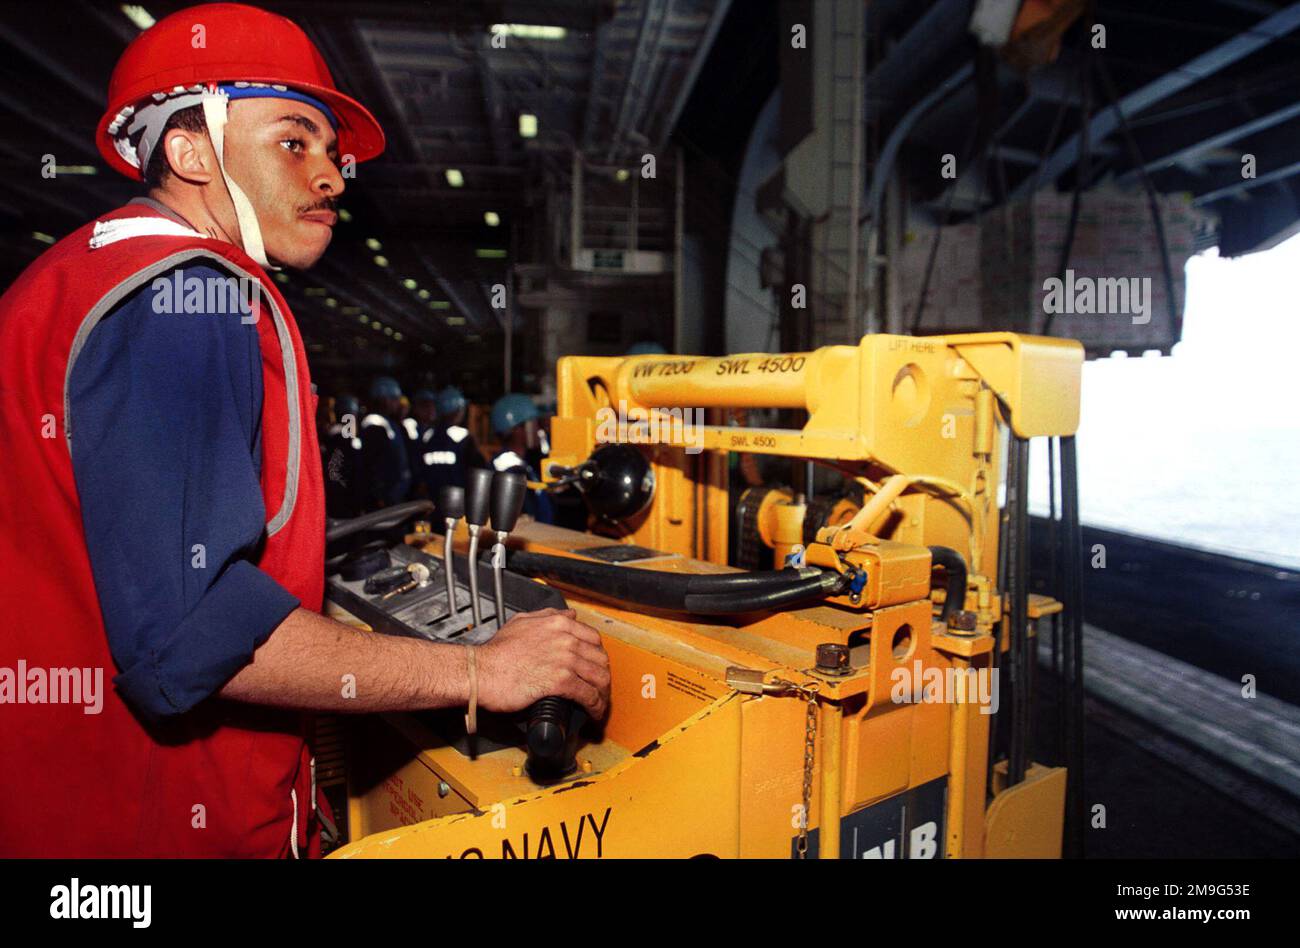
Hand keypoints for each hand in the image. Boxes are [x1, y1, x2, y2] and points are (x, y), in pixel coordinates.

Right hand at [475, 608, 610, 718]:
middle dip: (603, 676)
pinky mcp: (560, 681)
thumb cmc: (496, 652)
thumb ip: (546, 616)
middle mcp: (566, 639)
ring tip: (599, 704)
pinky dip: (595, 705)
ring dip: (603, 693)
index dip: (597, 656)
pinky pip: (588, 694)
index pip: (593, 639)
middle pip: (600, 659)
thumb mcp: (521, 622)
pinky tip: (593, 712)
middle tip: (599, 689)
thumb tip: (567, 615)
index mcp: (558, 623)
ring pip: (599, 677)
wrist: (481, 671)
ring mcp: (565, 659)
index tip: (594, 667)